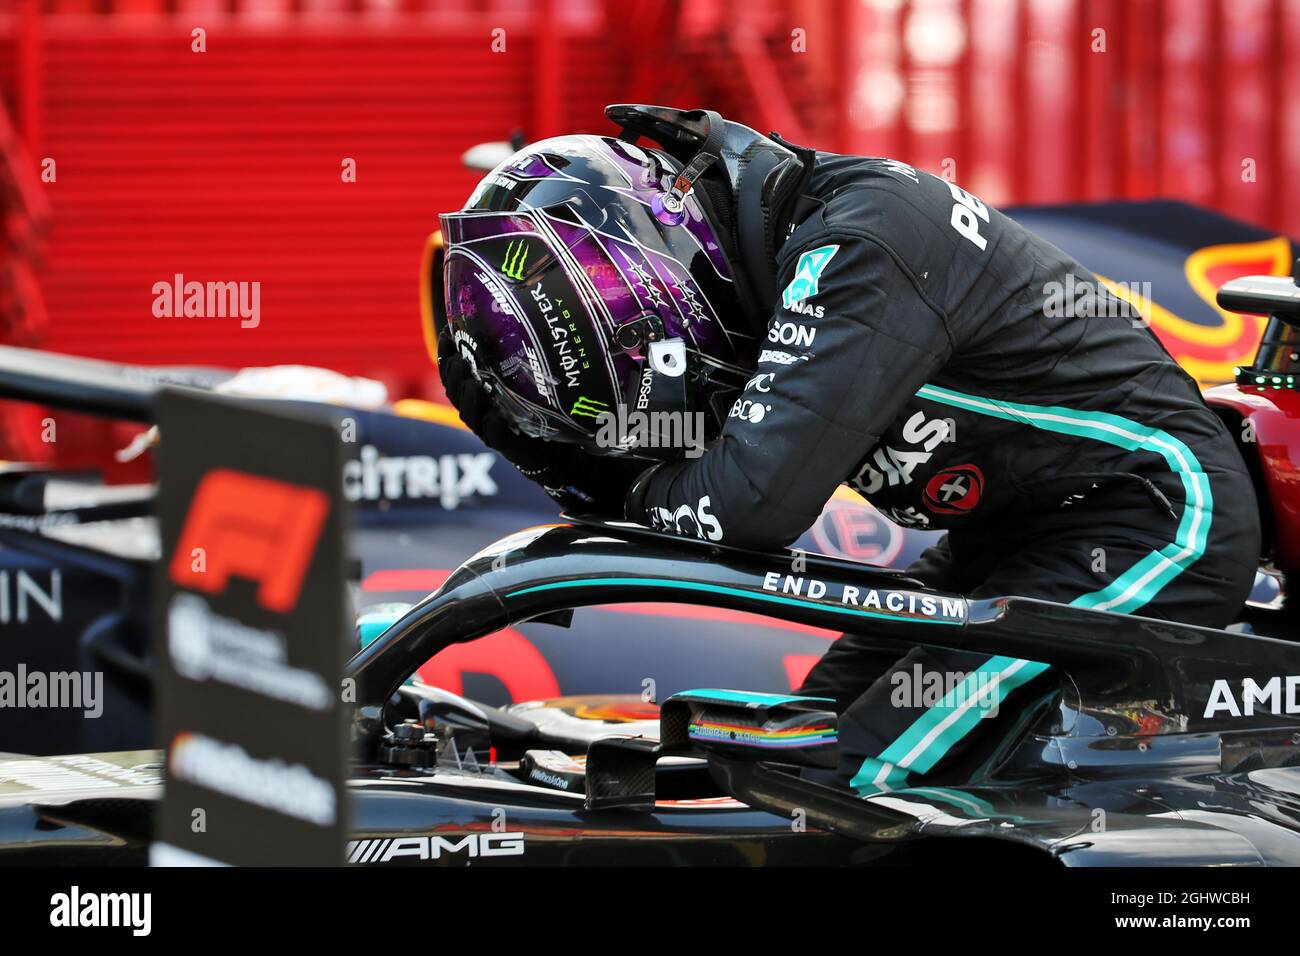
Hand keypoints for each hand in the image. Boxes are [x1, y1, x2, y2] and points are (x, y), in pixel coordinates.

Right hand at [437, 328, 645, 515]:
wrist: (578, 458)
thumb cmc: (559, 411)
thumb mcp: (545, 378)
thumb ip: (535, 353)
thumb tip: (539, 309)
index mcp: (491, 392)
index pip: (461, 370)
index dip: (449, 353)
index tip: (447, 332)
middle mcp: (490, 412)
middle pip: (460, 393)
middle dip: (453, 374)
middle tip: (456, 356)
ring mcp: (502, 433)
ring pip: (475, 417)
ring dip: (469, 400)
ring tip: (469, 383)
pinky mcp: (518, 452)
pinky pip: (502, 442)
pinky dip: (496, 430)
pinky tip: (495, 418)